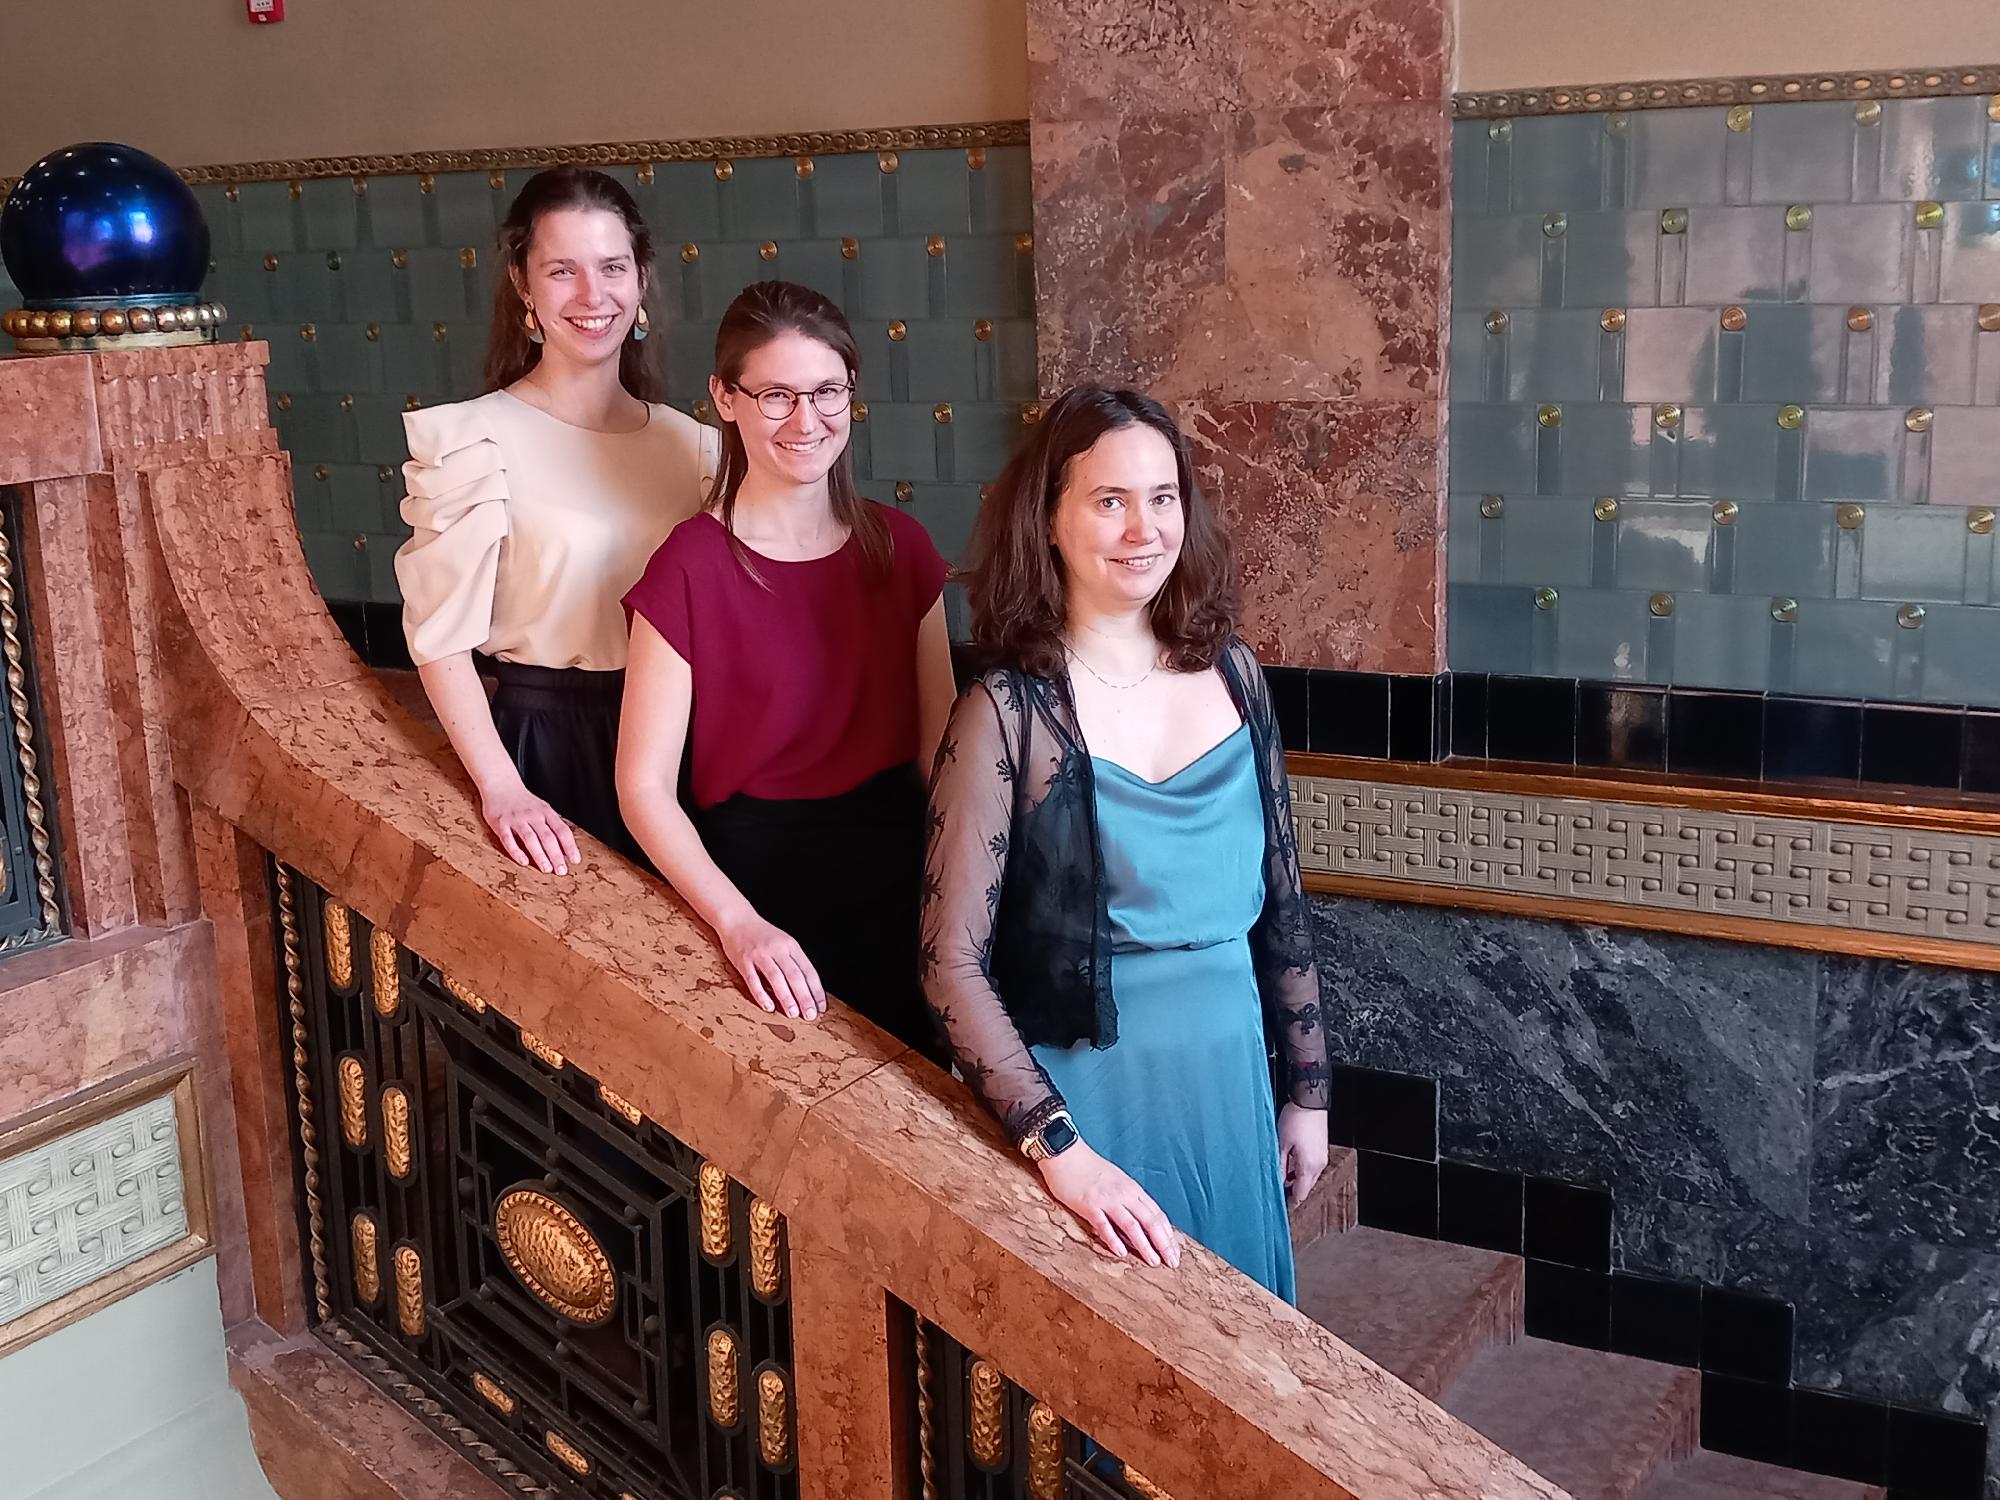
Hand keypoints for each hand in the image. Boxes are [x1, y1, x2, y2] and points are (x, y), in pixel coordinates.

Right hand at [479, 777, 580, 874]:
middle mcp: (533, 815)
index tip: (575, 860)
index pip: (562, 830)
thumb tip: (565, 846)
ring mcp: (516, 819)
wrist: (500, 783)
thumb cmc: (523, 801)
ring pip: (530, 838)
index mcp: (546, 812)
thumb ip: (552, 825)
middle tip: (561, 871)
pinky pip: (508, 839)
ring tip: (546, 869)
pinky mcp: (500, 823)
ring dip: (539, 855)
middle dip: (556, 855)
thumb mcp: (542, 808)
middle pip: (548, 837)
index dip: (570, 846)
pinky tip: (523, 861)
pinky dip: (516, 851)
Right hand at [717, 909, 826, 1019]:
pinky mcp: (744, 960)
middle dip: (804, 997)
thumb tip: (807, 990)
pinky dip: (761, 994)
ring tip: (793, 1013)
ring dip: (786, 997)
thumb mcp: (784, 943)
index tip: (821, 1007)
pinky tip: (769, 1006)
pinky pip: (753, 980)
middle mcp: (777, 949)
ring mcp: (760, 954)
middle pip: (794, 975)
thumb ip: (794, 963)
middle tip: (810, 1015)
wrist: (737, 918)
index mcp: (791, 945)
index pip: (808, 970)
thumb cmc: (762, 935)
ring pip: (776, 978)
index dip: (816, 990)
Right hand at [1037, 1143, 1179, 1267]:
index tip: (1176, 1252)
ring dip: (1145, 1245)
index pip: (1157, 1215)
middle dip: (1164, 1244)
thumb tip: (1142, 1220)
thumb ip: (1129, 1199)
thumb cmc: (1090, 1168)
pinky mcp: (1089, 1204)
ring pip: (1132, 1225)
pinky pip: (1104, 1224)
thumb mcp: (1117, 1181)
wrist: (1065, 1152)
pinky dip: (1114, 1239)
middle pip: (1150, 1221)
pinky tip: (1121, 1252)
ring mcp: (1107, 1199)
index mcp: (1133, 1189)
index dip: (1169, 1235)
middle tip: (1172, 1263)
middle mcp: (1124, 1194)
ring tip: (1154, 1262)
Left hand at [1277, 1103, 1328, 1208]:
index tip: (1279, 1206)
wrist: (1310, 1100)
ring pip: (1308, 1177)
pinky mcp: (1321, 1148)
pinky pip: (1311, 1166)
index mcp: (1309, 1166)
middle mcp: (1319, 1164)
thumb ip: (1280, 1166)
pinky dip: (1300, 1169)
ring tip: (1280, 1176)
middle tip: (1276, 1192)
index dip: (1289, 1202)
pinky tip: (1289, 1163)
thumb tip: (1277, 1182)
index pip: (1300, 1194)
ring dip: (1296, 1179)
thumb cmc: (1295, 1119)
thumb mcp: (1281, 1144)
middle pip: (1305, 1187)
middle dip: (1292, 1191)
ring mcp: (1321, 1156)